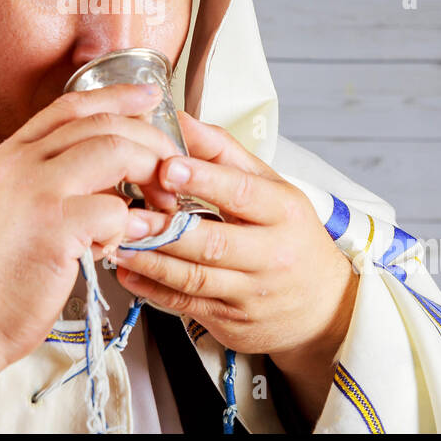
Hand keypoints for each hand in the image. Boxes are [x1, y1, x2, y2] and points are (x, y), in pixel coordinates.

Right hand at [0, 82, 183, 370]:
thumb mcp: (18, 208)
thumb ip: (60, 183)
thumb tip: (119, 178)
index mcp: (13, 154)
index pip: (73, 105)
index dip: (117, 95)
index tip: (149, 96)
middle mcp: (23, 162)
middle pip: (104, 124)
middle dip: (150, 143)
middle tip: (167, 174)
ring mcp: (37, 191)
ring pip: (118, 153)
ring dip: (149, 178)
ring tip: (155, 208)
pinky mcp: (54, 227)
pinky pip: (116, 209)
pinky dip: (128, 228)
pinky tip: (113, 247)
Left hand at [112, 110, 356, 370]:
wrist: (323, 308)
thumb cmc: (291, 237)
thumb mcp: (272, 188)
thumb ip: (224, 153)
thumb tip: (182, 120)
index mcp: (284, 212)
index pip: (242, 193)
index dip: (203, 180)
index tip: (167, 166)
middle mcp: (271, 255)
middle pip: (213, 242)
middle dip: (165, 229)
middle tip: (126, 213)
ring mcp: (250, 293)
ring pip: (194, 278)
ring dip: (150, 260)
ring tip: (116, 241)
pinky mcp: (231, 321)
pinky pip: (186, 305)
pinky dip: (152, 290)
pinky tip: (127, 273)